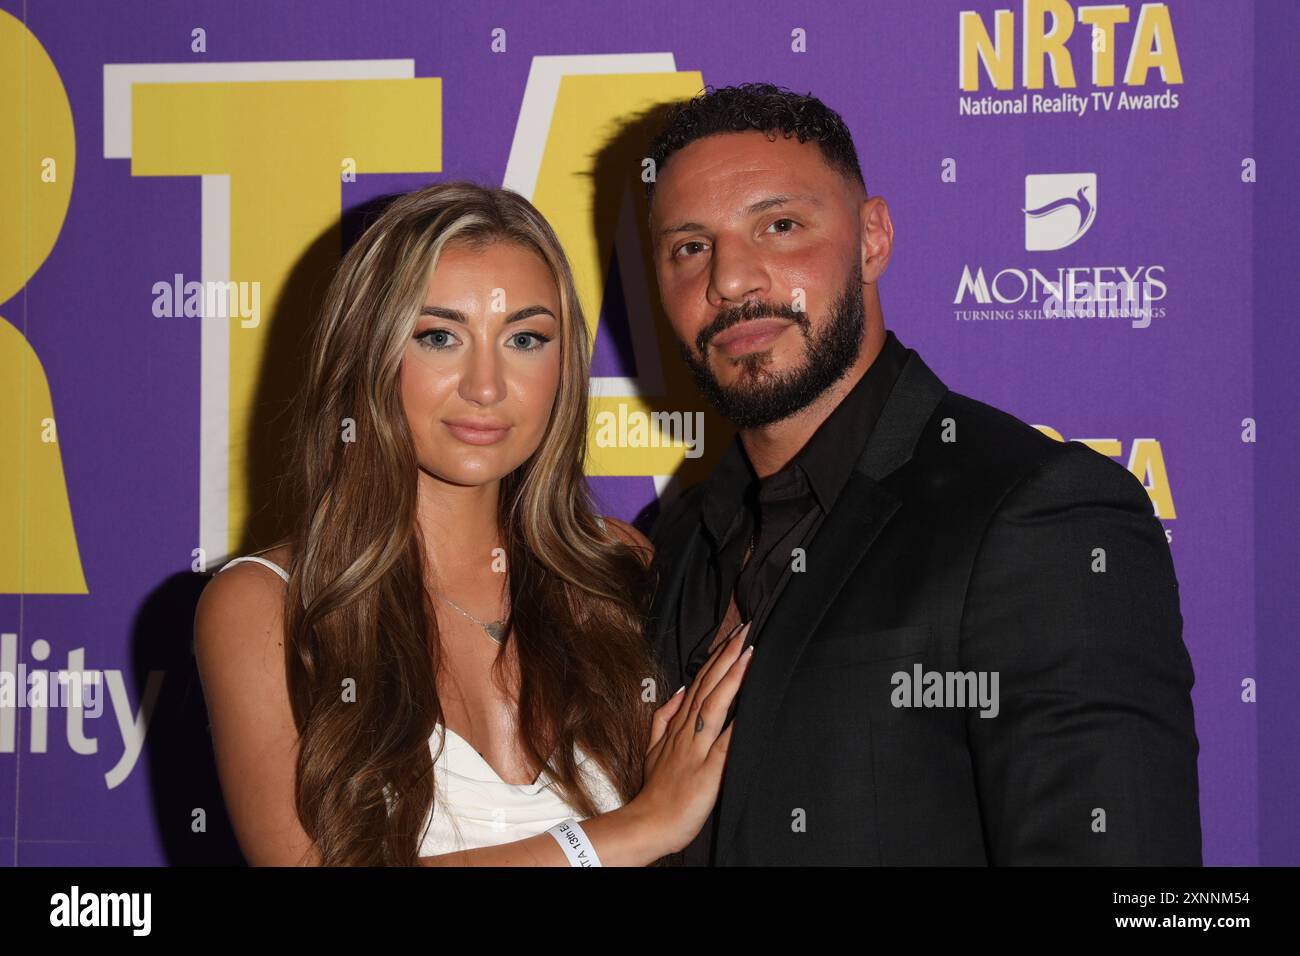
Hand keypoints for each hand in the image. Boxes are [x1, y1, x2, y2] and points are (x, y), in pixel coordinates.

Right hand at [630, 622, 753, 855]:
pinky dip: (736, 725)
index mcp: (678, 727)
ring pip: (714, 706)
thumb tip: (678, 689)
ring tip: (748, 654)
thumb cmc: (656, 790)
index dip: (717, 659)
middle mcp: (687, 733)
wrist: (648, 823)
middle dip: (727, 658)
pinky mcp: (706, 771)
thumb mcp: (653, 748)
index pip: (700, 684)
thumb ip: (663, 718)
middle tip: (745, 632)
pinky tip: (751, 707)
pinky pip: (724, 745)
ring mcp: (696, 750)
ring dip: (731, 678)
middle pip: (708, 687)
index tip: (733, 638)